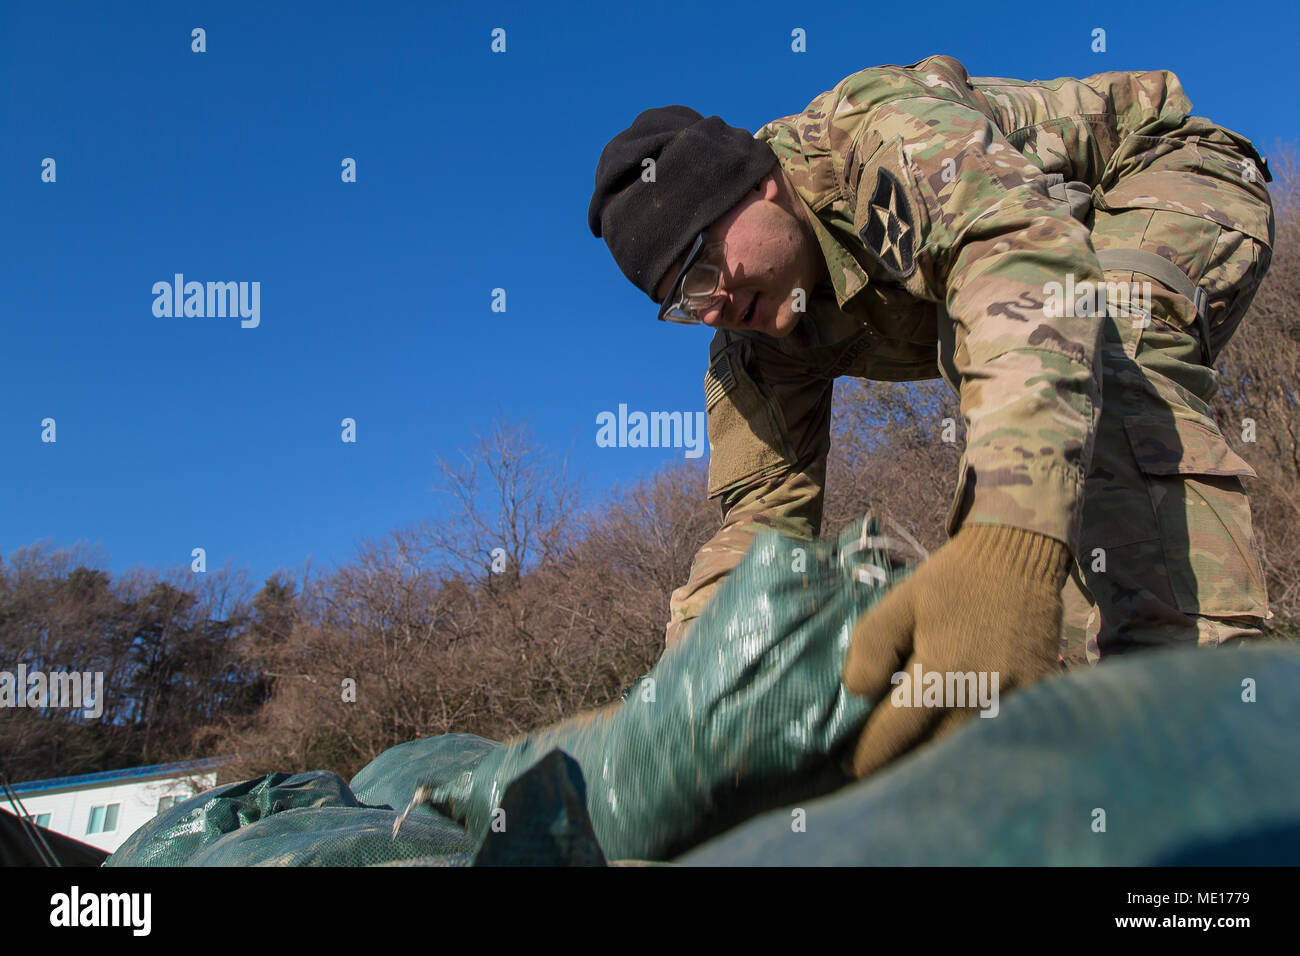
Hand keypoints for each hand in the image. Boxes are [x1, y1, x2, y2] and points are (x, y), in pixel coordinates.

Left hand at [842, 523, 1070, 778]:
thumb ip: (870, 648)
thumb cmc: (952, 582)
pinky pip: (998, 741)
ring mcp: (1016, 706)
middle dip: (901, 764)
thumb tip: (858, 695)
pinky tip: (950, 738)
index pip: (895, 736)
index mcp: (944, 673)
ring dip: (936, 760)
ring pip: (965, 755)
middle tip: (878, 763)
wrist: (1019, 557)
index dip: (867, 756)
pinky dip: (972, 746)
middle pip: (931, 757)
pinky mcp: (1038, 704)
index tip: (851, 765)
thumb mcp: (898, 603)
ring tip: (909, 756)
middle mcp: (983, 698)